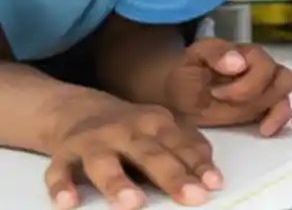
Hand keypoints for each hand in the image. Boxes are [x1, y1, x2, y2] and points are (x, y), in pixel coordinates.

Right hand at [45, 96, 219, 209]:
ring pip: (103, 163)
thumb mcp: (163, 129)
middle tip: (191, 196)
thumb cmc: (132, 129)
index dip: (198, 165)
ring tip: (133, 203)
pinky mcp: (63, 155)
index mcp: (155, 123)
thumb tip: (212, 175)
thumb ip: (188, 147)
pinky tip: (69, 203)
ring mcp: (92, 143)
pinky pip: (59, 172)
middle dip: (171, 175)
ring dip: (117, 182)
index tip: (214, 185)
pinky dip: (61, 187)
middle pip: (149, 154)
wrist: (77, 110)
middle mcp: (125, 130)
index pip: (180, 146)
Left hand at [164, 40, 291, 136]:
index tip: (216, 93)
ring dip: (275, 112)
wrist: (178, 95)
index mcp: (249, 55)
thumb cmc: (187, 73)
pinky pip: (282, 114)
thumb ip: (217, 54)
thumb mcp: (195, 56)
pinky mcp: (262, 110)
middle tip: (232, 106)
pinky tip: (266, 130)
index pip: (265, 66)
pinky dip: (279, 122)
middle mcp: (263, 71)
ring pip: (285, 98)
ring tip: (258, 126)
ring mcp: (265, 91)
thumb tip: (239, 63)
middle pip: (284, 81)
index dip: (245, 84)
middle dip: (261, 97)